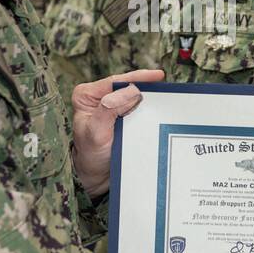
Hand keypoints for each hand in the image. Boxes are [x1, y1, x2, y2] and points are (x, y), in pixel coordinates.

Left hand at [70, 69, 163, 196]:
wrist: (96, 175)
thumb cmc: (91, 155)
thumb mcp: (97, 133)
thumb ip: (108, 110)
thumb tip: (130, 91)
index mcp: (86, 95)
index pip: (115, 82)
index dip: (137, 78)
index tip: (157, 76)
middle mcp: (97, 96)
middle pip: (126, 85)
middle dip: (146, 84)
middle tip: (166, 85)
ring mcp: (109, 105)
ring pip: (133, 95)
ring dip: (149, 95)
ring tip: (167, 93)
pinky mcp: (120, 115)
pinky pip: (137, 107)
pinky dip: (148, 107)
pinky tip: (160, 106)